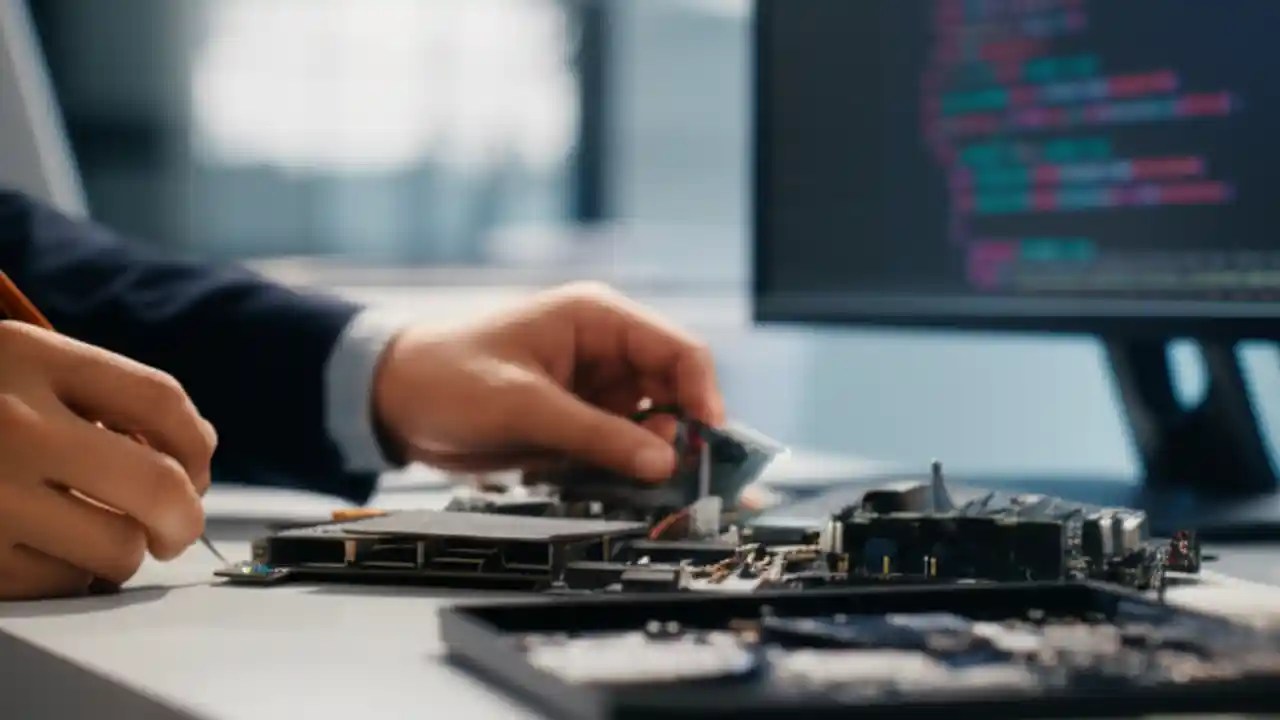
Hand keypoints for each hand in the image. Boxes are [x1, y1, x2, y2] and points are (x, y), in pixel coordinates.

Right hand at [0, 322, 215, 599]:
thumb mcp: (6, 363)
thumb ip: (89, 392)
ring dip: (122, 550)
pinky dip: (66, 576)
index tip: (199, 464)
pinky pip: (58, 585)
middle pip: (158, 484)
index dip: (198, 443)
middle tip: (175, 525)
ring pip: (115, 547)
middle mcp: (8, 423)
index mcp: (22, 356)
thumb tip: (191, 450)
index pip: (159, 400)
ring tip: (103, 536)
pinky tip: (45, 551)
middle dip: (183, 515)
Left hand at [373, 282, 724, 479]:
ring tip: (633, 489)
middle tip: (673, 481)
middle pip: (672, 394)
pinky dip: (618, 472)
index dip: (703, 395)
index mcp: (597, 319)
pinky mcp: (574, 424)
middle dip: (677, 436)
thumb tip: (664, 463)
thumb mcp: (523, 406)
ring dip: (647, 460)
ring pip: (648, 428)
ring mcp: (591, 390)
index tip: (708, 442)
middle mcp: (603, 352)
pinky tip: (607, 489)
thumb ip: (596, 435)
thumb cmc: (446, 377)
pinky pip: (616, 450)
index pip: (678, 351)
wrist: (389, 400)